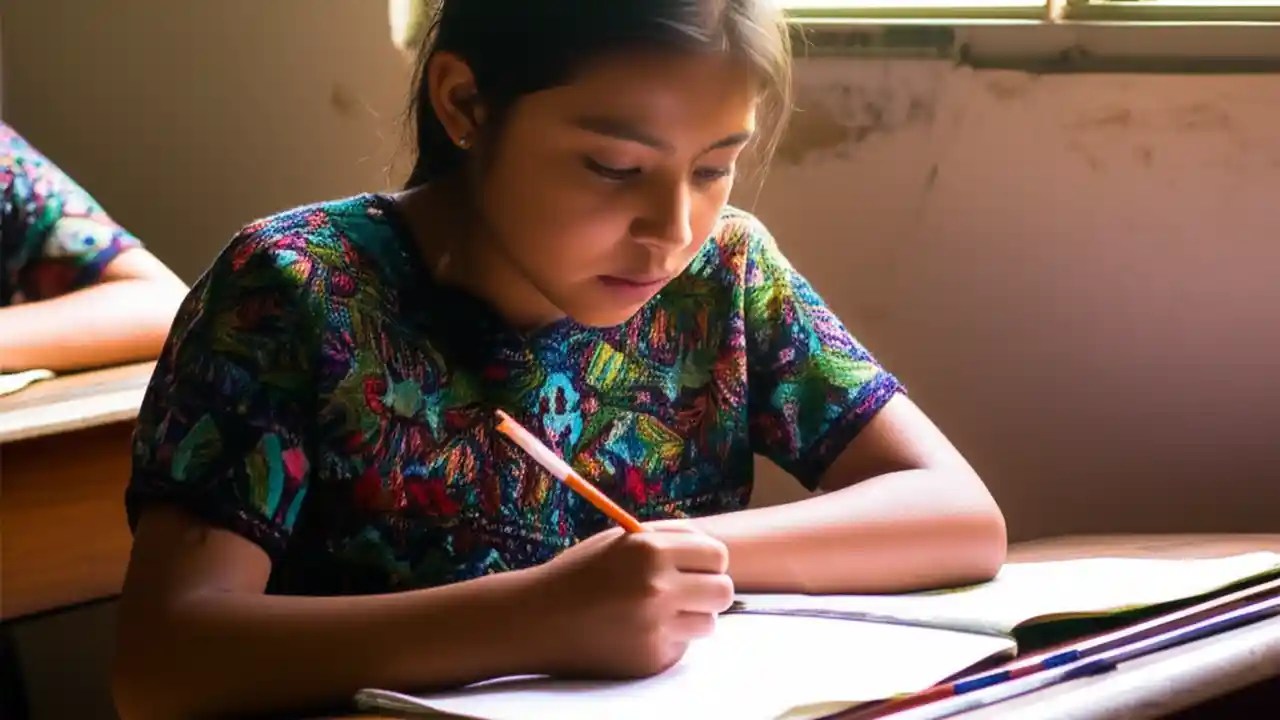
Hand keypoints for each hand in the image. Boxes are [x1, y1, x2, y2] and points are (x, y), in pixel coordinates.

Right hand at [528, 522, 733, 678]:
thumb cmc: (581, 574)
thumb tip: (711, 548)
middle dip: (708, 591)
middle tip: (686, 592)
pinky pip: (681, 647)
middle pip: (723, 591)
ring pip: (708, 623)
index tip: (695, 567)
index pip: (717, 555)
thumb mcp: (621, 540)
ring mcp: (654, 627)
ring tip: (658, 613)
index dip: (707, 561)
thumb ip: (667, 538)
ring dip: (691, 618)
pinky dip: (667, 640)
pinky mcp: (650, 659)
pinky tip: (636, 632)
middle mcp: (657, 587)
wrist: (538, 619)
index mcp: (650, 549)